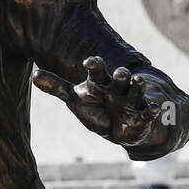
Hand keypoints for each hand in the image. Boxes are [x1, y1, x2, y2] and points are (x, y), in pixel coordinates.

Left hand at [32, 56, 168, 147]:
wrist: (117, 127)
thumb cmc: (94, 107)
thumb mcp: (75, 98)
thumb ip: (56, 87)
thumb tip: (34, 75)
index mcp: (101, 82)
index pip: (98, 70)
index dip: (95, 65)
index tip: (88, 61)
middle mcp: (117, 88)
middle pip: (120, 78)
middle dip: (122, 75)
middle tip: (121, 72)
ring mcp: (131, 101)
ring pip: (136, 90)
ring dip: (138, 85)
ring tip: (139, 80)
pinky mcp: (142, 115)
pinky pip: (149, 111)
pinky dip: (152, 109)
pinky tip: (154, 107)